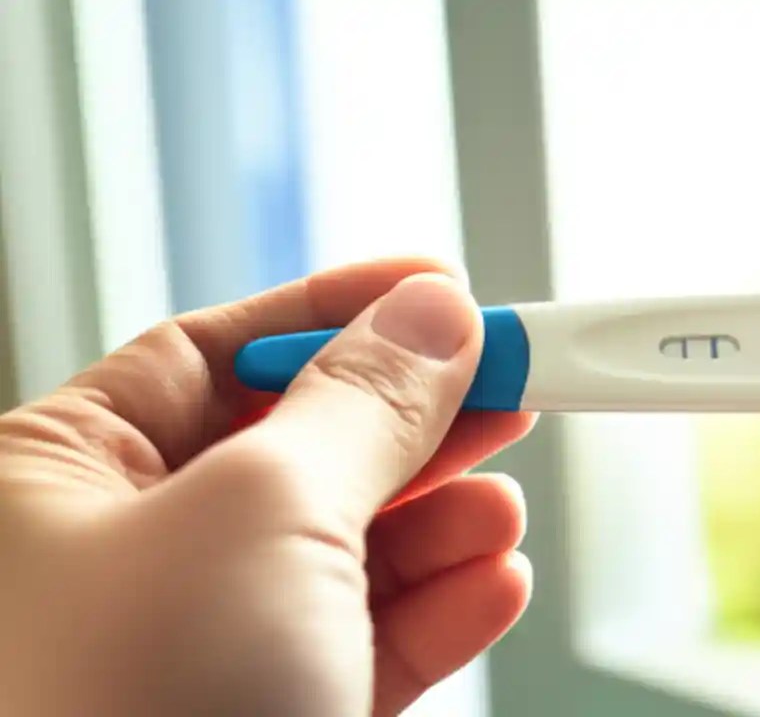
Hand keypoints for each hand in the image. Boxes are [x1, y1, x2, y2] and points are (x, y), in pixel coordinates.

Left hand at [0, 260, 535, 715]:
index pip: (209, 354)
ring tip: (500, 502)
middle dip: (408, 422)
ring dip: (435, 521)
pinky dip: (436, 609)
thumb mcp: (259, 515)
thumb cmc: (132, 716)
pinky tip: (490, 579)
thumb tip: (430, 319)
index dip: (332, 312)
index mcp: (50, 482)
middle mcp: (113, 562)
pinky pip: (359, 644)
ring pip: (338, 551)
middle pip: (293, 448)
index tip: (439, 290)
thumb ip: (357, 406)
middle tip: (505, 381)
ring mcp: (193, 652)